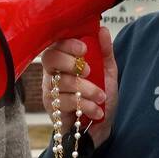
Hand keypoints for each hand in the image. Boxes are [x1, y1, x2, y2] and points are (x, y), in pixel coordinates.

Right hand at [39, 25, 118, 148]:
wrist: (102, 127)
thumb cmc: (101, 97)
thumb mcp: (108, 72)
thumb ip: (104, 52)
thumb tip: (101, 30)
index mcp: (65, 60)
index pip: (57, 44)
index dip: (68, 44)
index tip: (84, 49)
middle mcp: (53, 73)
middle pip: (50, 59)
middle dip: (71, 63)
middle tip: (89, 72)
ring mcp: (51, 91)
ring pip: (62, 82)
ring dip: (87, 89)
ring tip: (101, 97)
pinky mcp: (53, 109)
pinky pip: (66, 102)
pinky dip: (85, 106)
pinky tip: (97, 111)